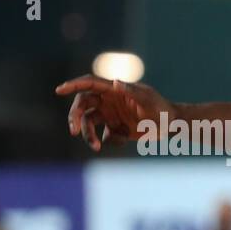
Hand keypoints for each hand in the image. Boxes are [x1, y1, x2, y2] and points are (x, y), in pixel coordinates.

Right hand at [54, 75, 175, 152]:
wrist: (171, 126)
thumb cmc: (161, 108)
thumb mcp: (148, 99)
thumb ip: (131, 91)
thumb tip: (115, 82)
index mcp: (113, 89)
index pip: (89, 84)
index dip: (73, 85)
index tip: (59, 90)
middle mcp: (108, 101)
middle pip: (82, 105)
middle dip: (75, 117)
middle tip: (74, 130)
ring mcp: (110, 115)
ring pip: (89, 123)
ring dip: (88, 134)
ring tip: (95, 147)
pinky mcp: (115, 128)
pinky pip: (103, 136)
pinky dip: (110, 140)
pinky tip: (125, 138)